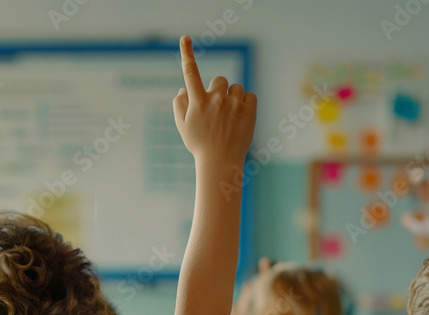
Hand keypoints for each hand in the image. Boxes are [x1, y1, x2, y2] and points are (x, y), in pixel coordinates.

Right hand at [173, 35, 256, 164]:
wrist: (221, 162)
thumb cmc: (200, 145)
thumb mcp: (183, 127)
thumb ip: (179, 105)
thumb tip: (182, 88)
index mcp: (197, 102)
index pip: (190, 73)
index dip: (187, 54)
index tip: (185, 38)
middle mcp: (215, 99)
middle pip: (219, 80)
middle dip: (219, 90)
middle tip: (218, 109)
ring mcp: (233, 104)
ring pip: (235, 88)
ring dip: (233, 98)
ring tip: (229, 118)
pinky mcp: (249, 109)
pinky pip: (249, 95)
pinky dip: (246, 104)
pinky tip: (240, 119)